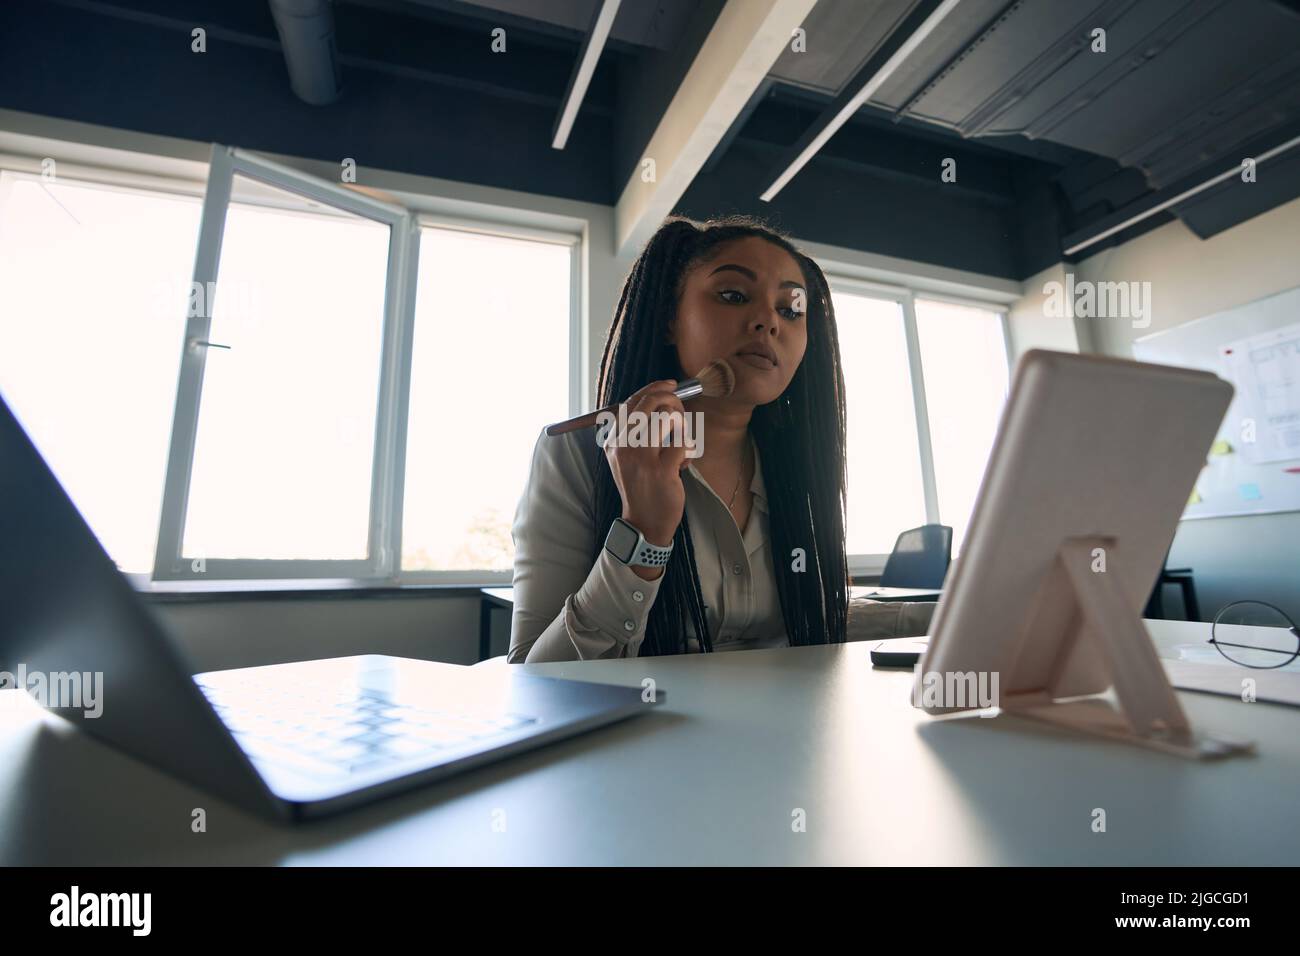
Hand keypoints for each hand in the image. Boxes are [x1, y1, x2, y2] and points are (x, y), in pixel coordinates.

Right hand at [601, 379, 693, 559]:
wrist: (644, 522)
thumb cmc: (642, 487)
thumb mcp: (627, 459)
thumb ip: (637, 432)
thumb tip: (661, 402)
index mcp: (613, 440)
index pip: (632, 401)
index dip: (654, 388)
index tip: (671, 386)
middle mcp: (623, 445)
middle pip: (650, 402)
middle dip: (673, 400)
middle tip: (681, 411)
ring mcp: (641, 458)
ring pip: (668, 417)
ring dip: (682, 425)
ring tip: (681, 441)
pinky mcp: (660, 470)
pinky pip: (682, 443)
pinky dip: (688, 449)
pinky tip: (683, 463)